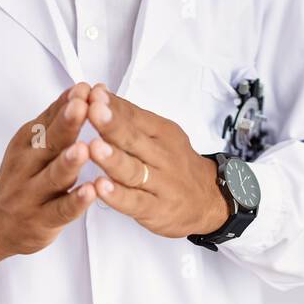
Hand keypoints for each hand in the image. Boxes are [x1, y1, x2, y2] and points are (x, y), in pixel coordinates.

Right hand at [0, 82, 96, 264]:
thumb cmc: (23, 176)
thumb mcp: (33, 145)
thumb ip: (56, 119)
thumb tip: (80, 88)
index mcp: (27, 144)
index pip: (47, 121)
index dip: (67, 105)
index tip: (84, 88)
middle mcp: (26, 167)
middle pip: (48, 144)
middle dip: (66, 125)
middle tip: (81, 107)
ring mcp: (32, 195)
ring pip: (53, 178)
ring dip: (68, 163)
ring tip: (83, 149)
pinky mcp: (42, 221)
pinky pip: (61, 211)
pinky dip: (76, 201)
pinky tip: (92, 191)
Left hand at [85, 83, 230, 238]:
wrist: (210, 197)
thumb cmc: (175, 162)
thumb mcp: (159, 135)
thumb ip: (129, 118)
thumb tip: (98, 93)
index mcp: (161, 132)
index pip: (135, 116)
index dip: (114, 106)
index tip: (93, 94)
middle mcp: (162, 155)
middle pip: (134, 140)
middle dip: (112, 125)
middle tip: (93, 110)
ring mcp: (160, 183)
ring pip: (133, 170)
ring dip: (112, 159)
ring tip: (94, 148)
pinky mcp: (156, 209)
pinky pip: (135, 202)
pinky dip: (117, 196)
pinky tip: (100, 188)